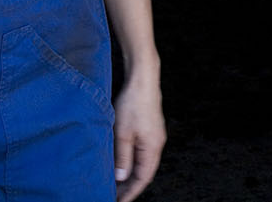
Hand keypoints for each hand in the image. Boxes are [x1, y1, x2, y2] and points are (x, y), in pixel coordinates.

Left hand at [112, 71, 164, 200]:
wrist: (143, 80)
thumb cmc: (132, 104)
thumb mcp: (122, 134)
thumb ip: (122, 157)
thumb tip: (121, 178)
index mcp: (152, 148)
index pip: (143, 178)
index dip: (130, 192)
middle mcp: (157, 144)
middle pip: (145, 172)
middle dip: (130, 186)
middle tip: (114, 195)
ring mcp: (155, 136)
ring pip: (144, 162)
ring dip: (131, 174)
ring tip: (115, 183)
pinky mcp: (151, 129)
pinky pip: (143, 152)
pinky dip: (133, 162)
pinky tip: (122, 162)